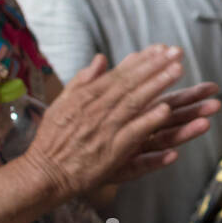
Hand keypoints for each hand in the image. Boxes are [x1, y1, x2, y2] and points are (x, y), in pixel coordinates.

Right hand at [20, 45, 200, 201]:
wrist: (44, 173)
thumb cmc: (52, 140)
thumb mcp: (62, 104)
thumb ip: (83, 81)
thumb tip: (100, 58)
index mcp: (85, 97)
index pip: (119, 74)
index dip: (142, 60)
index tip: (162, 48)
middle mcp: (96, 109)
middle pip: (131, 83)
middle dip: (155, 66)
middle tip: (176, 53)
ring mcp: (105, 129)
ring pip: (135, 102)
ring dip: (157, 85)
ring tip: (177, 71)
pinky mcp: (111, 150)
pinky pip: (133, 132)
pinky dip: (148, 120)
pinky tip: (166, 109)